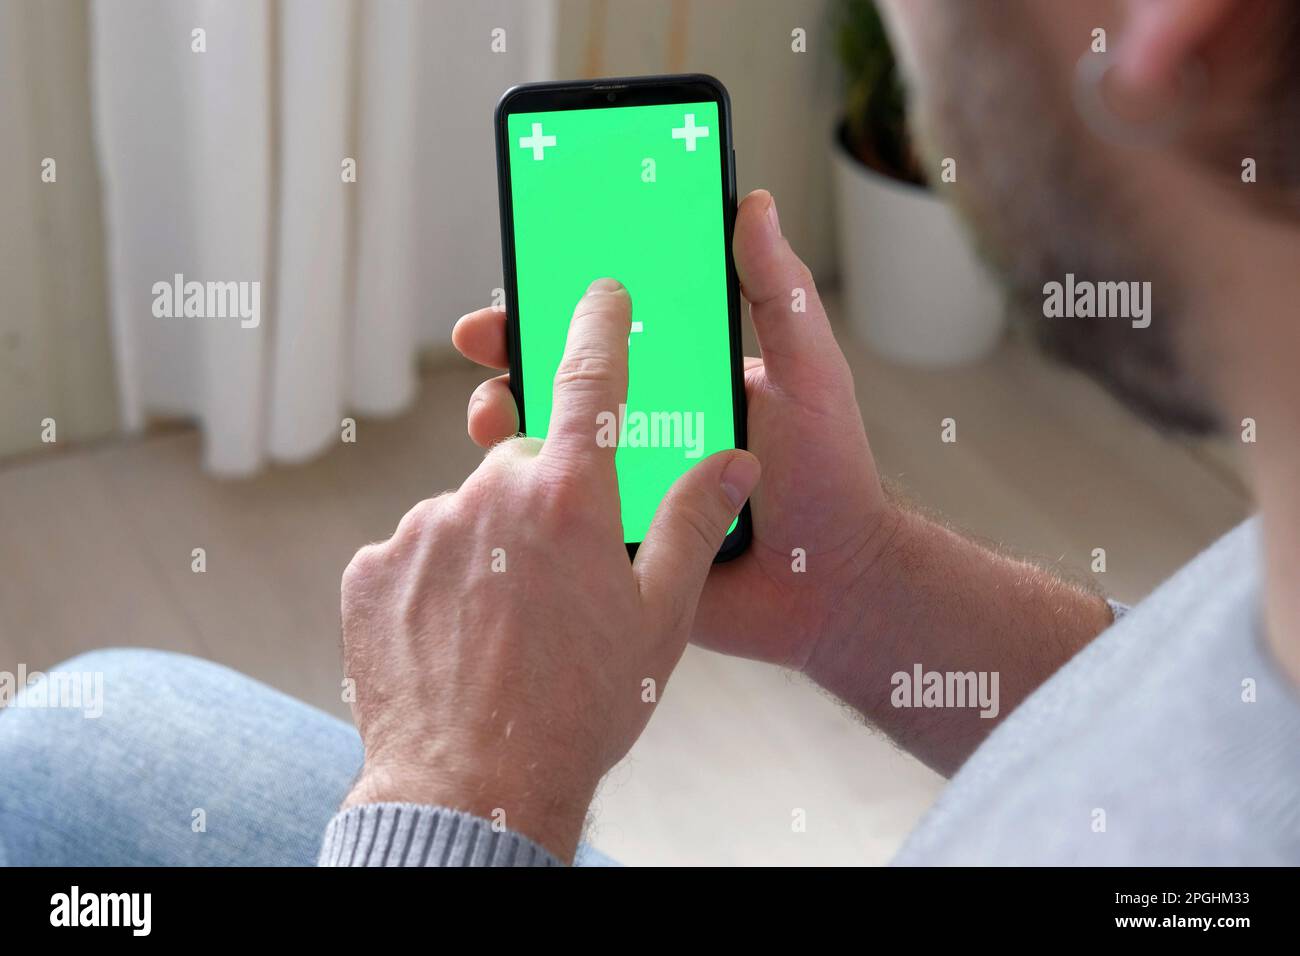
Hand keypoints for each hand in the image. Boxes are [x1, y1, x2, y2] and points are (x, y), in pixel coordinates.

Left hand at [340, 279, 760, 860]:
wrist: (473, 790)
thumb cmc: (579, 710)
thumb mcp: (659, 619)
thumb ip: (691, 523)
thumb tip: (731, 462)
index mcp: (569, 497)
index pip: (592, 379)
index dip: (599, 326)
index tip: (600, 292)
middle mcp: (487, 495)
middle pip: (525, 464)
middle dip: (546, 504)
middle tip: (562, 582)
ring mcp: (420, 530)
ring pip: (467, 513)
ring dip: (489, 549)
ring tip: (507, 628)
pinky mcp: (370, 569)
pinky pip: (414, 553)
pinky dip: (437, 581)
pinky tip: (458, 640)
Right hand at [453, 191, 894, 671]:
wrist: (834, 591)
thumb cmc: (831, 479)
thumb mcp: (809, 374)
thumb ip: (780, 295)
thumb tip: (753, 205)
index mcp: (685, 381)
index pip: (614, 331)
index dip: (562, 300)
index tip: (523, 274)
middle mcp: (649, 428)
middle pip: (564, 384)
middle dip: (511, 354)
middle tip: (484, 339)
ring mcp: (629, 486)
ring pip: (549, 448)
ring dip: (505, 422)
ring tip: (492, 414)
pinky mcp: (619, 543)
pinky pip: (563, 518)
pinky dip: (526, 499)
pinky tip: (508, 486)